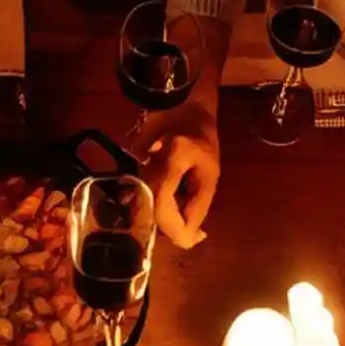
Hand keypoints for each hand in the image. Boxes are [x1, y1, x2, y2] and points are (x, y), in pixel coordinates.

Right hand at [135, 100, 219, 248]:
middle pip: (151, 216)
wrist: (178, 106)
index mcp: (166, 168)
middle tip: (196, 231)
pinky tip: (177, 204)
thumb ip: (198, 203)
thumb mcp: (209, 171)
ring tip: (189, 217)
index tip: (197, 239)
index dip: (178, 233)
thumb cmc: (201, 135)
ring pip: (147, 211)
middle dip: (174, 230)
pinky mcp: (135, 174)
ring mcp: (137, 173)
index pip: (163, 213)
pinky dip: (161, 209)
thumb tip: (190, 235)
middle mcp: (145, 172)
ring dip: (168, 220)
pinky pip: (144, 200)